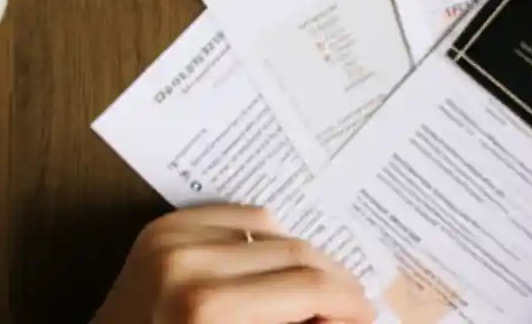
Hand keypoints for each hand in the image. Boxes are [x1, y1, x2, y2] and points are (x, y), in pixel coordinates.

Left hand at [92, 205, 375, 323]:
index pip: (308, 288)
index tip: (369, 314)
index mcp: (207, 308)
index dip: (349, 302)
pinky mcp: (162, 228)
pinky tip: (274, 266)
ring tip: (314, 289)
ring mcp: (171, 239)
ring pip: (274, 230)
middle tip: (353, 304)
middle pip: (297, 253)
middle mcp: (187, 262)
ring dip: (302, 259)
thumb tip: (355, 316)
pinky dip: (266, 238)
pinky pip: (240, 216)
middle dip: (333, 280)